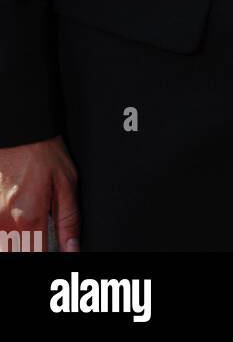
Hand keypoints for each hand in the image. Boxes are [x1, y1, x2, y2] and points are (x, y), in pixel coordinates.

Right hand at [0, 136, 78, 251]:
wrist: (19, 129)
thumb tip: (73, 249)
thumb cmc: (43, 151)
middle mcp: (5, 222)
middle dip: (31, 246)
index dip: (46, 255)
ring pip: (5, 243)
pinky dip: (6, 230)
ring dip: (16, 240)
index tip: (49, 246)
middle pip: (18, 252)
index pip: (37, 257)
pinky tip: (16, 213)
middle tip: (39, 229)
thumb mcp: (67, 182)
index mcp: (29, 219)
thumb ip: (69, 221)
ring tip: (28, 214)